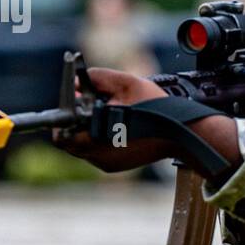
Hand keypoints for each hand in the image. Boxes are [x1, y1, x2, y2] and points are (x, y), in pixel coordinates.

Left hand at [51, 67, 176, 171]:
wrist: (182, 134)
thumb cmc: (157, 109)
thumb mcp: (127, 83)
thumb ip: (97, 78)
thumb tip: (76, 83)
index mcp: (98, 139)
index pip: (62, 135)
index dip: (64, 118)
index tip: (75, 105)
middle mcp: (99, 156)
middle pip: (70, 141)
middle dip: (75, 123)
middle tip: (89, 107)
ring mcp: (107, 164)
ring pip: (83, 147)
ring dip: (88, 131)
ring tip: (107, 115)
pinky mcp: (115, 166)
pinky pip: (96, 152)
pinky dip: (99, 139)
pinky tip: (116, 126)